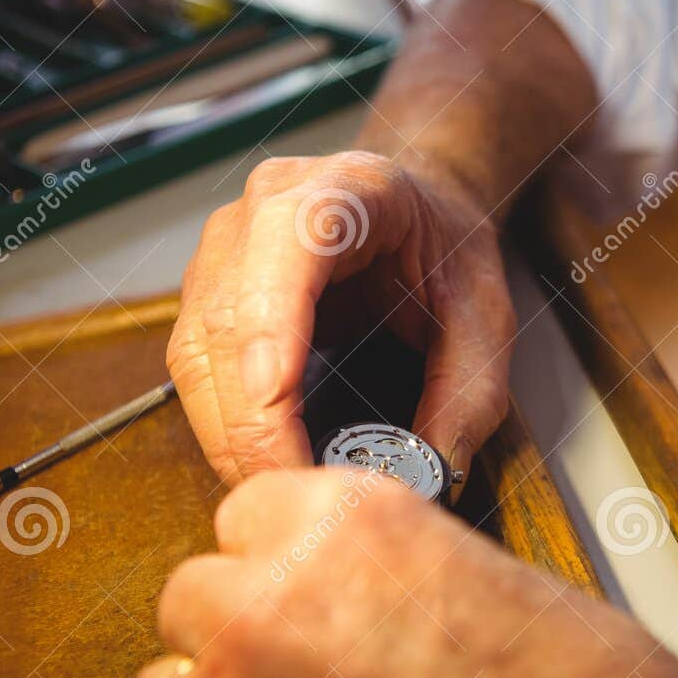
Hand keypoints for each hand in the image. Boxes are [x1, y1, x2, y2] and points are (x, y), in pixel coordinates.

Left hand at [129, 469, 677, 677]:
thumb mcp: (477, 571)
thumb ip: (375, 568)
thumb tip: (326, 592)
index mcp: (338, 522)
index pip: (243, 512)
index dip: (283, 555)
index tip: (311, 587)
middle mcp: (266, 607)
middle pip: (192, 599)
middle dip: (243, 630)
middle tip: (317, 667)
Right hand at [166, 151, 516, 485]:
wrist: (422, 209)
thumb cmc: (447, 250)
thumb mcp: (484, 315)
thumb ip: (470, 390)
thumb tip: (439, 472)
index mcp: (346, 190)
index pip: (290, 242)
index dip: (274, 321)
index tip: (277, 397)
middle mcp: (266, 207)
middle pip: (229, 312)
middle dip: (251, 413)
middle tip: (291, 485)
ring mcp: (226, 246)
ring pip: (197, 347)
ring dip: (227, 430)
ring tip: (278, 487)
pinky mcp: (208, 290)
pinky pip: (193, 366)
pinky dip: (220, 423)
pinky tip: (258, 463)